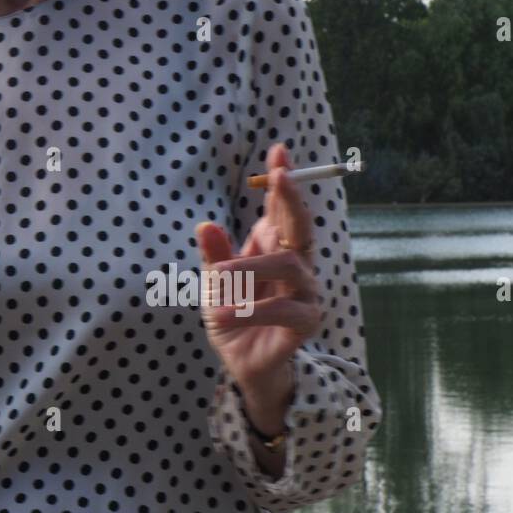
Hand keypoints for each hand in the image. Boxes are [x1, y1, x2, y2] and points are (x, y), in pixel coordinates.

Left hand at [195, 143, 320, 427]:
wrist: (241, 362)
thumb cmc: (231, 313)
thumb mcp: (213, 282)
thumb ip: (214, 255)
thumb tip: (205, 224)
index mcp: (273, 247)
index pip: (280, 208)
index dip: (282, 180)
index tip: (279, 150)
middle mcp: (295, 264)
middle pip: (300, 226)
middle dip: (291, 198)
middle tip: (279, 177)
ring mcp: (306, 292)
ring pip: (288, 266)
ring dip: (249, 268)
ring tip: (217, 279)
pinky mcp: (307, 322)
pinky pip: (285, 310)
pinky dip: (250, 310)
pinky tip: (223, 314)